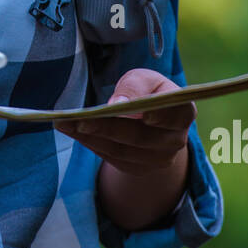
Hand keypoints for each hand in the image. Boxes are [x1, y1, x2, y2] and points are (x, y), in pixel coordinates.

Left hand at [57, 68, 195, 174]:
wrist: (150, 118)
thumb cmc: (147, 91)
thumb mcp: (143, 79)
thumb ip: (134, 86)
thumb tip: (118, 103)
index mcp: (183, 112)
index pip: (178, 115)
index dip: (162, 116)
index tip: (144, 114)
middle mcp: (176, 141)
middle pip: (140, 137)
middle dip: (107, 127)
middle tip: (79, 120)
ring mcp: (158, 160)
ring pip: (121, 150)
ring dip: (90, 137)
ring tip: (65, 124)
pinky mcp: (139, 169)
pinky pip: (111, 158)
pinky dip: (90, 144)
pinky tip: (73, 132)